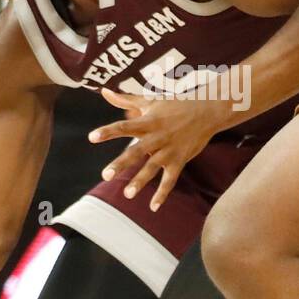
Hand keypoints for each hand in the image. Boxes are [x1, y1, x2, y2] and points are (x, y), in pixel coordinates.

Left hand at [88, 85, 223, 210]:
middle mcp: (157, 137)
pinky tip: (152, 207)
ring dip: (140, 181)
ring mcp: (169, 150)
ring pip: (152, 168)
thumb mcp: (150, 101)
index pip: (124, 127)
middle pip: (136, 151)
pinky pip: (170, 180)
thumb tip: (104, 91)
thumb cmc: (175, 105)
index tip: (91, 137)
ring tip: (127, 194)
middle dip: (121, 164)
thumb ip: (125, 100)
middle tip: (105, 175)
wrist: (207, 111)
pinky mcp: (180, 160)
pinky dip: (162, 194)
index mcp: (148, 122)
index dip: (108, 132)